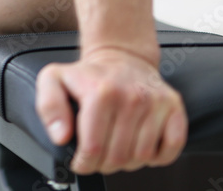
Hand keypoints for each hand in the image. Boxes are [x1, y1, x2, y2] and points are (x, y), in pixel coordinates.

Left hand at [35, 48, 186, 174]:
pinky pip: (172, 146)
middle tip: (98, 157)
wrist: (122, 57)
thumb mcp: (54, 80)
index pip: (93, 149)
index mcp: (101, 93)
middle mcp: (132, 97)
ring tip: (116, 150)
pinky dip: (157, 157)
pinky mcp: (174, 106)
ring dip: (128, 162)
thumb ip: (49, 107)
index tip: (80, 162)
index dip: (84, 163)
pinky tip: (141, 148)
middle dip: (103, 164)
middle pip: (118, 157)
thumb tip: (61, 137)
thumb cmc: (87, 74)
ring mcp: (156, 102)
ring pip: (143, 156)